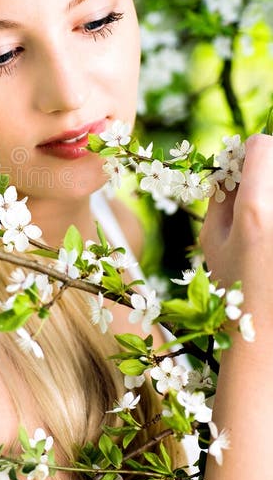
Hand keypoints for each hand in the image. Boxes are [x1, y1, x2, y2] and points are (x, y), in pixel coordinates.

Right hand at [200, 133, 272, 314]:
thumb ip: (219, 197)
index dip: (249, 151)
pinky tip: (267, 237)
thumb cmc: (235, 289)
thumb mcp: (212, 241)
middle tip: (251, 194)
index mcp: (256, 211)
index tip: (241, 168)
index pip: (262, 146)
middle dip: (265, 169)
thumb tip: (230, 168)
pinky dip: (272, 213)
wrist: (267, 333)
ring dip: (271, 192)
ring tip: (262, 223)